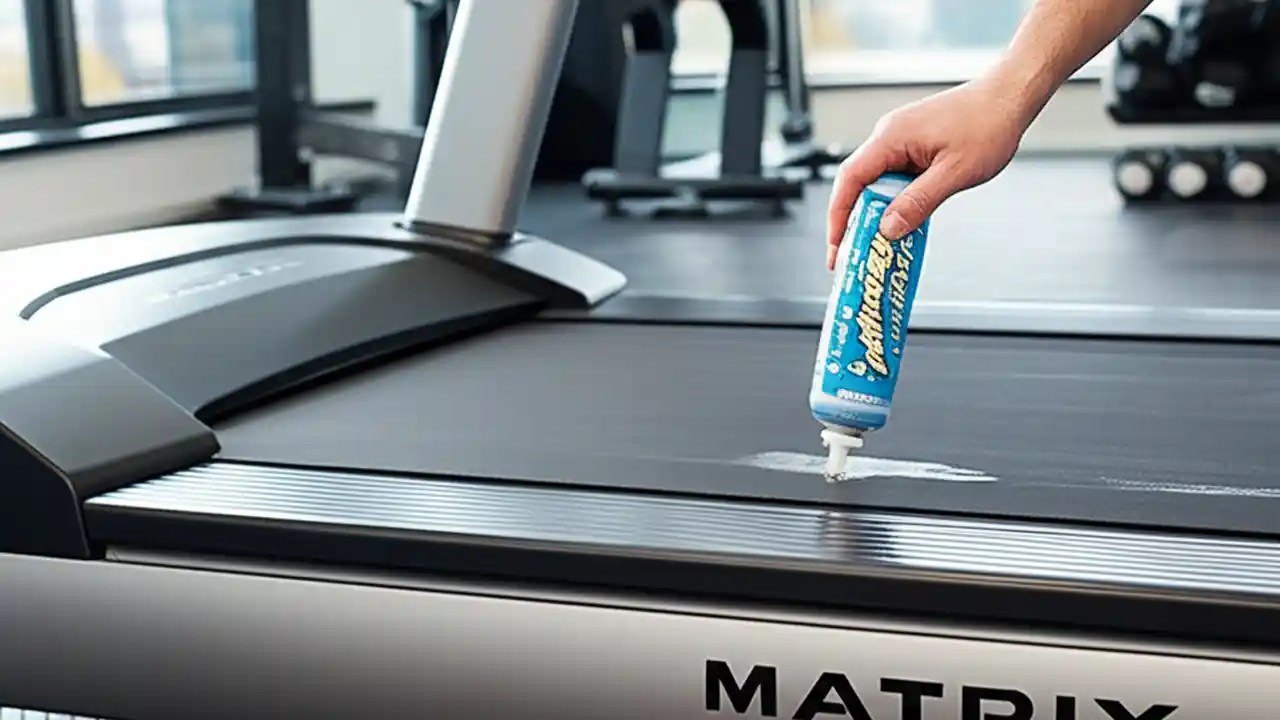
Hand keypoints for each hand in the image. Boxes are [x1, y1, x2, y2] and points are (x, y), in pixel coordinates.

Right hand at [825, 74, 1030, 268]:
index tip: (836, 246)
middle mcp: (889, 135)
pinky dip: (894, 201)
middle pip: (858, 185)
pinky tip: (905, 219)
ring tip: (881, 243)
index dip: (838, 216)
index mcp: (891, 137)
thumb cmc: (988, 123)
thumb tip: (888, 228)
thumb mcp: (954, 173)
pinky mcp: (913, 145)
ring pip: (877, 183)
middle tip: (856, 254)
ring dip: (877, 213)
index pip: (849, 181)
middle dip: (854, 221)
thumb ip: (918, 202)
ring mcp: (900, 139)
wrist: (1010, 96)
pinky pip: (894, 177)